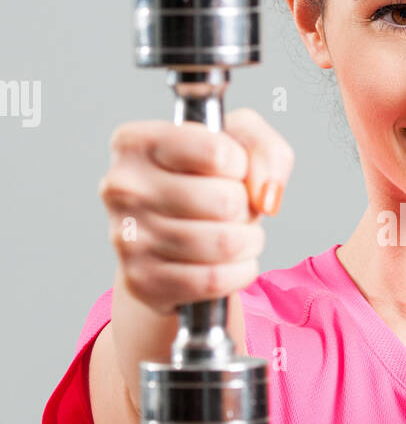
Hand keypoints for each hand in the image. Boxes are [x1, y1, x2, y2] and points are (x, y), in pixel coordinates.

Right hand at [98, 107, 293, 315]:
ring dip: (247, 242)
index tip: (230, 171)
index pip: (217, 153)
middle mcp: (123, 187)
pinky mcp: (141, 280)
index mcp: (136, 143)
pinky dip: (238, 273)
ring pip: (224, 243)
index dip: (241, 165)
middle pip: (225, 201)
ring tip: (236, 235)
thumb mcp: (238, 145)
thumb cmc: (203, 186)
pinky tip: (229, 263)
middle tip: (233, 210)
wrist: (168, 243)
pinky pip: (214, 279)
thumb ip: (265, 149)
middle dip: (245, 209)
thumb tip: (264, 195)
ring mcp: (127, 237)